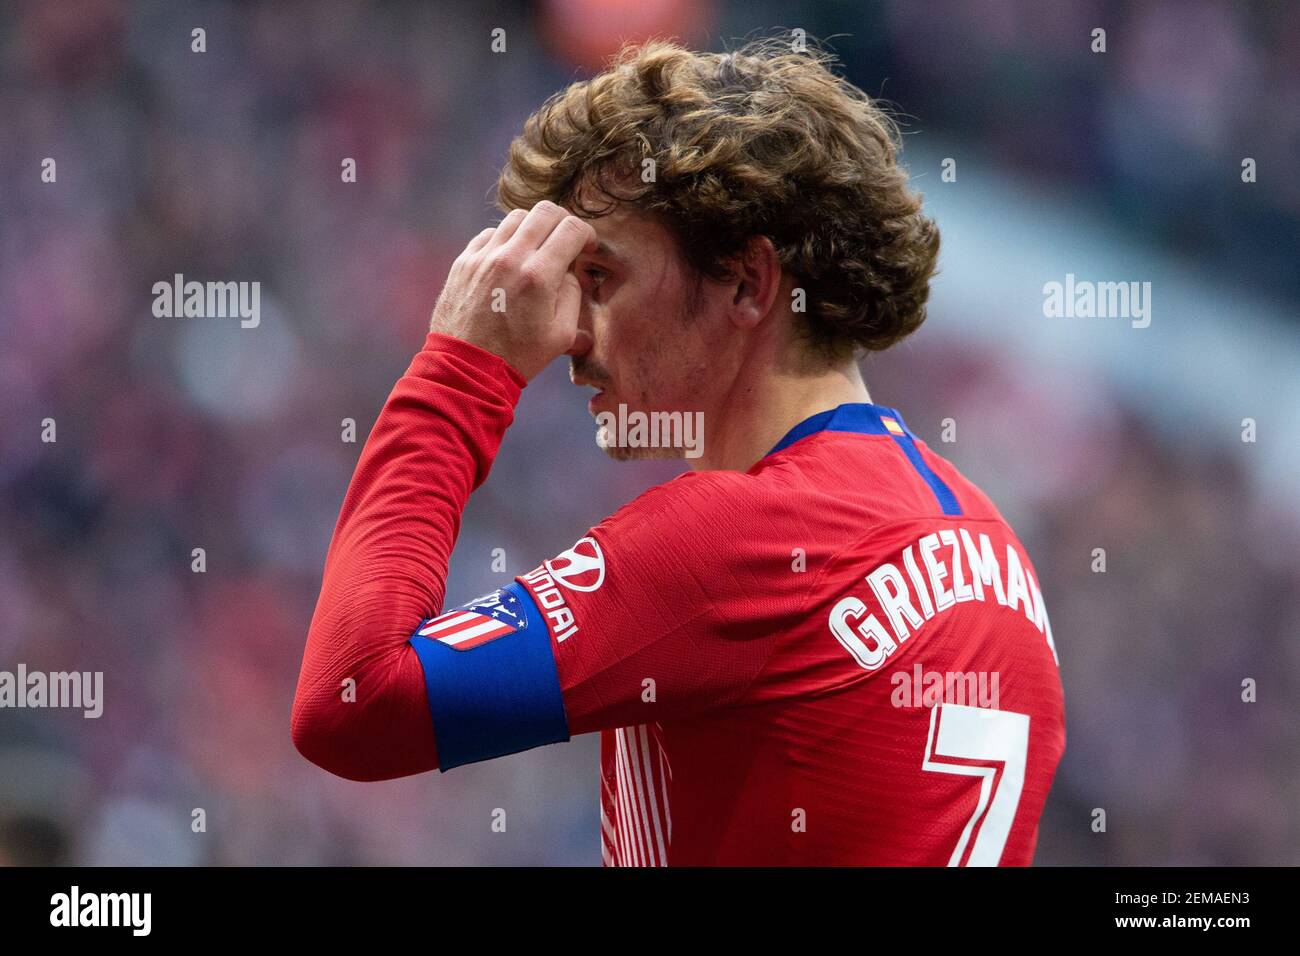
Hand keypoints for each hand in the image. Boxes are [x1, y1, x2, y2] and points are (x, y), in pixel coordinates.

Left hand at [430, 201, 597, 380]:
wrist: (467, 368)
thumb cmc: (518, 357)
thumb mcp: (562, 335)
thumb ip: (572, 293)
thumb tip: (568, 270)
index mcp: (539, 276)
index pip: (572, 228)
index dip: (586, 234)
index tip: (586, 247)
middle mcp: (510, 258)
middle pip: (546, 211)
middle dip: (562, 222)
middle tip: (565, 242)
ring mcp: (483, 257)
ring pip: (517, 217)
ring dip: (533, 229)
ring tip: (536, 251)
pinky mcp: (464, 261)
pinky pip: (490, 234)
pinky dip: (506, 240)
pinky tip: (509, 261)